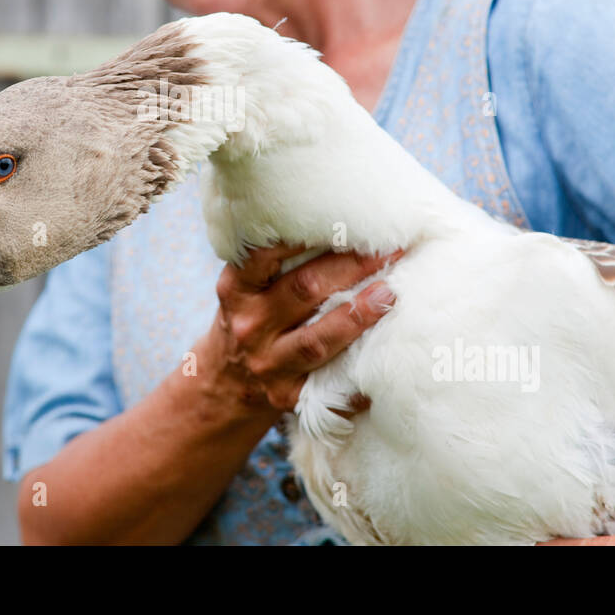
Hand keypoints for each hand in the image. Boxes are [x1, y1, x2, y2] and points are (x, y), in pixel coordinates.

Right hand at [203, 243, 403, 415]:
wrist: (226, 382)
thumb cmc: (252, 317)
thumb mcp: (247, 286)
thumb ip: (277, 261)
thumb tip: (343, 225)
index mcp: (237, 290)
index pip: (264, 255)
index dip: (301, 237)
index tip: (341, 219)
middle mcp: (250, 326)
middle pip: (304, 290)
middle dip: (351, 267)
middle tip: (388, 248)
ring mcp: (268, 364)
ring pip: (318, 339)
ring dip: (358, 315)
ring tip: (389, 294)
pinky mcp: (288, 396)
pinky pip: (329, 386)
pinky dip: (359, 376)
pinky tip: (387, 358)